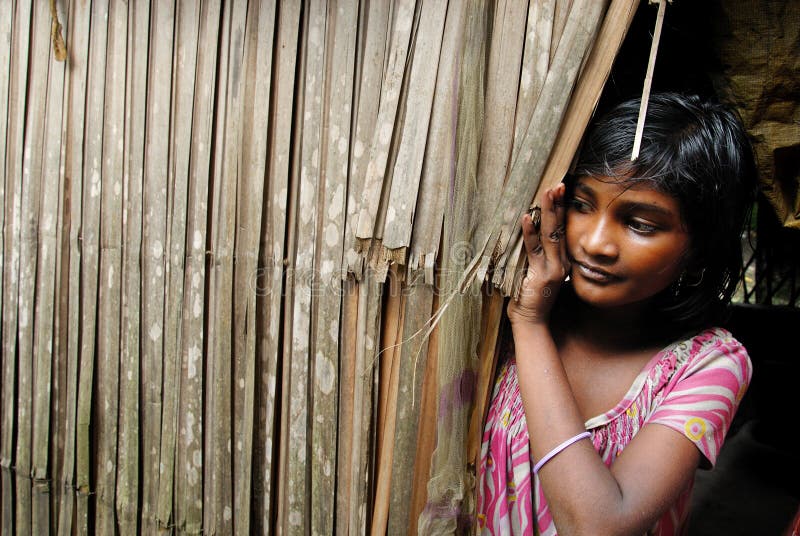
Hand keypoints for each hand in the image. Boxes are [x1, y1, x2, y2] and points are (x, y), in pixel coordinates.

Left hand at [507, 184, 570, 325]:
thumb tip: (527, 231)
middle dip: (557, 205)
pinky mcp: (540, 276)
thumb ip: (536, 255)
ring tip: (547, 193)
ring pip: (550, 235)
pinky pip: (533, 251)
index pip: (561, 229)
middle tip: (557, 184)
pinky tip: (526, 218)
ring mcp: (552, 269)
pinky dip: (529, 234)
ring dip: (547, 212)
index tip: (559, 190)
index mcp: (560, 260)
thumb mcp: (536, 272)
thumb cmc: (529, 297)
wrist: (531, 321)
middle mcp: (560, 262)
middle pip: (559, 227)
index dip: (560, 209)